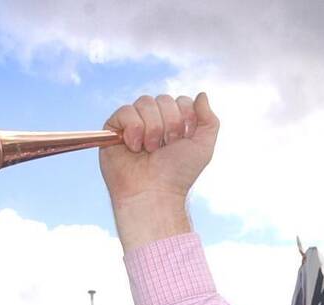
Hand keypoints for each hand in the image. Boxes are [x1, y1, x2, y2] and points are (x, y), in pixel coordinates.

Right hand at [100, 93, 218, 251]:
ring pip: (145, 102)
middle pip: (163, 98)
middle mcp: (154, 120)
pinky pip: (125, 111)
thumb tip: (202, 94)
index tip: (182, 142)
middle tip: (165, 148)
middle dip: (169, 125)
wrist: (154, 193)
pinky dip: (133, 129)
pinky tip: (134, 147)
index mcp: (174, 122)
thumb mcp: (203, 147)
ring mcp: (133, 123)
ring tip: (150, 150)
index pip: (181, 100)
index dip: (185, 119)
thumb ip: (209, 119)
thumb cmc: (178, 174)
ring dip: (153, 129)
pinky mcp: (114, 128)